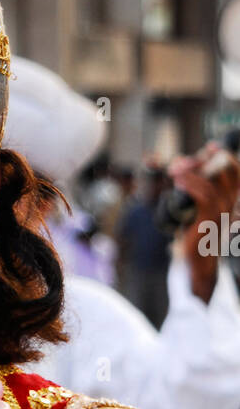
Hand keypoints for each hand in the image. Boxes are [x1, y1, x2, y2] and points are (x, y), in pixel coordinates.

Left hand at [169, 142, 239, 302]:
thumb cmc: (196, 235)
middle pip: (226, 170)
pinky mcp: (210, 220)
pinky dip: (190, 183)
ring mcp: (223, 211)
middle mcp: (232, 203)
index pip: (236, 171)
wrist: (198, 262)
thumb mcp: (198, 209)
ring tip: (175, 171)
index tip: (209, 147)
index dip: (223, 155)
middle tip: (182, 162)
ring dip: (192, 171)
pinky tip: (178, 181)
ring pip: (213, 181)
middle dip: (205, 160)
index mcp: (232, 199)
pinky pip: (204, 195)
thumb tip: (182, 167)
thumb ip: (197, 190)